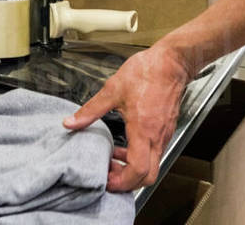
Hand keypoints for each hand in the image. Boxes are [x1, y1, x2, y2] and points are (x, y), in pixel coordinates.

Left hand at [63, 43, 193, 191]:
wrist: (172, 62)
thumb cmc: (148, 72)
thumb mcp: (113, 90)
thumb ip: (91, 109)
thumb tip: (71, 122)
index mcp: (143, 130)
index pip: (138, 171)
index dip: (121, 181)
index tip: (105, 178)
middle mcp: (156, 137)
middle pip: (147, 177)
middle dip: (127, 182)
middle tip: (109, 174)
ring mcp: (164, 135)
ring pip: (152, 166)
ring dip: (132, 169)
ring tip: (113, 159)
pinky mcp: (166, 130)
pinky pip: (154, 153)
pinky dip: (139, 157)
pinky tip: (125, 145)